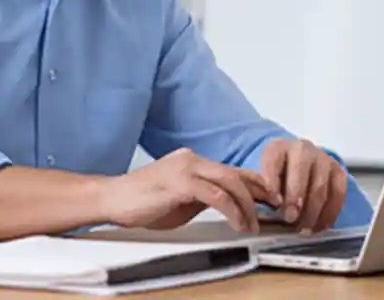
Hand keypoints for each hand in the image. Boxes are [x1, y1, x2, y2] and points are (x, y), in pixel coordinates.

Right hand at [97, 148, 273, 233]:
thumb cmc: (140, 201)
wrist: (112, 199)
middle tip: (271, 210)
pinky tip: (236, 223)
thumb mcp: (180, 200)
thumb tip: (226, 206)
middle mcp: (192, 159)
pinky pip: (215, 195)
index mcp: (192, 161)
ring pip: (230, 181)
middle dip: (258, 193)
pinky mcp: (180, 181)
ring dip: (246, 205)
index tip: (268, 199)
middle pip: (235, 173)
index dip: (253, 184)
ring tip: (252, 224)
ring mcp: (186, 168)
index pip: (230, 170)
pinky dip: (231, 210)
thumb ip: (202, 198)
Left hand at [259, 138, 348, 233]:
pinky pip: (338, 194)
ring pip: (320, 186)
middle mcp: (302, 149)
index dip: (272, 181)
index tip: (273, 202)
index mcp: (277, 148)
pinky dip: (329, 213)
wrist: (298, 166)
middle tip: (290, 218)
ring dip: (312, 211)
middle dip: (295, 198)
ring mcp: (323, 159)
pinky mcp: (338, 172)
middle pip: (300, 172)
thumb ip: (262, 189)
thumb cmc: (277, 176)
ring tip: (304, 229)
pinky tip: (320, 226)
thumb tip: (269, 206)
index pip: (273, 160)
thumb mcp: (263, 177)